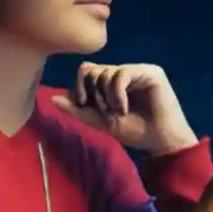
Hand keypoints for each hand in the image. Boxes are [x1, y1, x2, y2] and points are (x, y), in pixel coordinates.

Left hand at [51, 62, 198, 153]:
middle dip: (93, 94)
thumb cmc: (134, 131)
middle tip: (106, 112)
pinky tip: (124, 108)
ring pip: (105, 73)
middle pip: (91, 70)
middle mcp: (123, 72)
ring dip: (107, 98)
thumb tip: (52, 99)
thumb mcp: (100, 122)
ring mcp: (137, 70)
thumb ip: (78, 110)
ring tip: (119, 112)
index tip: (84, 105)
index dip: (79, 87)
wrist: (159, 141)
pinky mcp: (149, 72)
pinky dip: (117, 94)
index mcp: (111, 81)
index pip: (86, 72)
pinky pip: (121, 74)